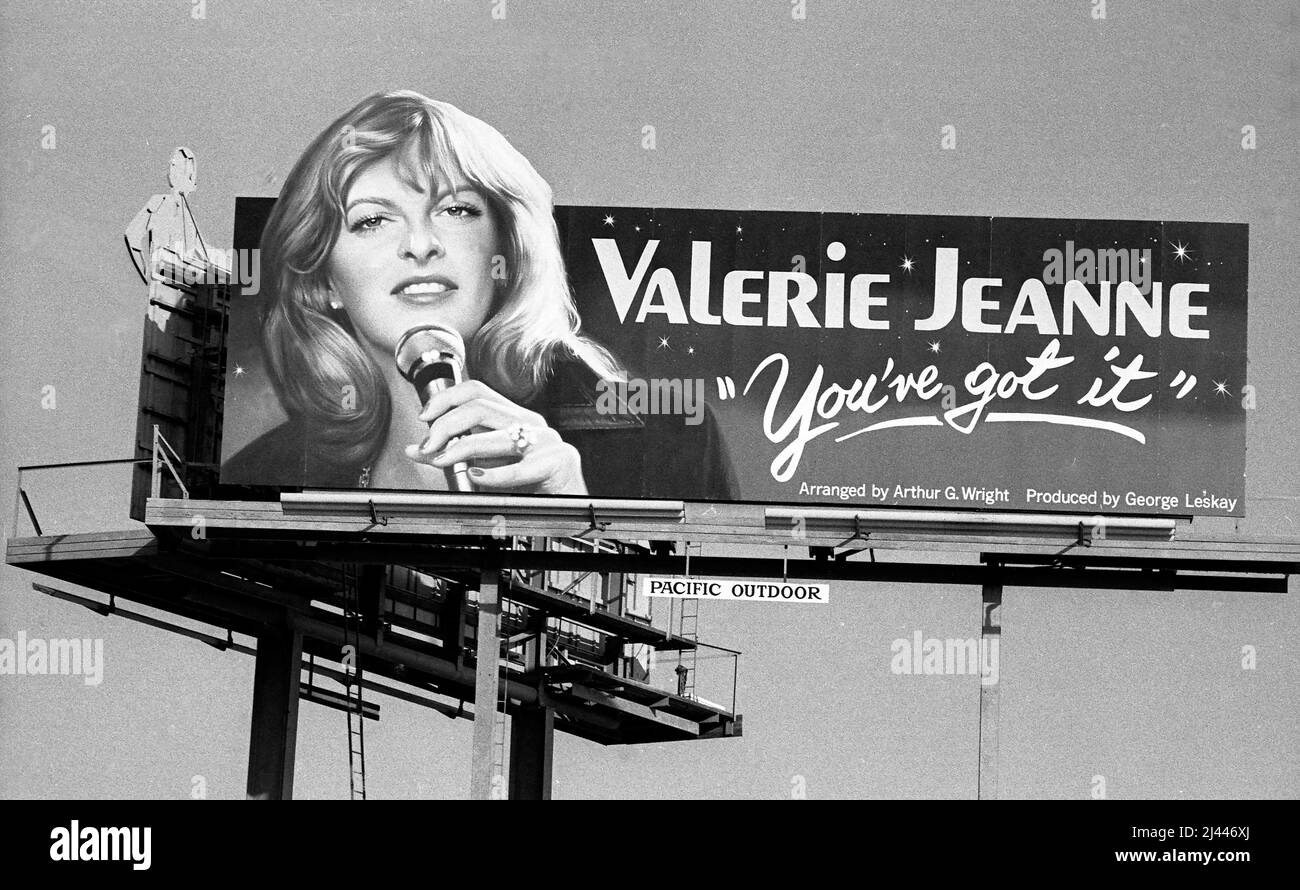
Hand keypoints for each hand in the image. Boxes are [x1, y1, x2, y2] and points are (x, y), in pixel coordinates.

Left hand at [404, 379, 586, 494]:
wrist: (568, 504)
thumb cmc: (530, 486)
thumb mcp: (485, 467)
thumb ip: (451, 456)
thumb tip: (415, 450)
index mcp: (515, 417)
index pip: (476, 391)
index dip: (446, 399)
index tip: (425, 417)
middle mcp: (530, 423)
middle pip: (480, 407)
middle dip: (446, 425)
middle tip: (430, 446)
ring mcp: (546, 442)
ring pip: (497, 435)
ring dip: (462, 448)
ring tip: (444, 460)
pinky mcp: (556, 464)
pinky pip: (519, 469)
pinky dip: (493, 474)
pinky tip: (476, 476)